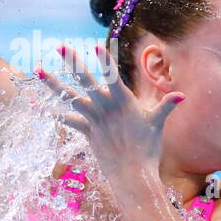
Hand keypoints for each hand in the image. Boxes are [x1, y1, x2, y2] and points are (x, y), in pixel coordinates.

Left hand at [36, 43, 184, 175]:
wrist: (133, 174)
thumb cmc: (148, 148)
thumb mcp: (157, 123)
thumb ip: (165, 106)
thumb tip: (182, 95)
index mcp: (123, 101)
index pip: (112, 76)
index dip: (104, 61)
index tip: (95, 46)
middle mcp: (105, 108)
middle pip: (85, 81)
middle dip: (72, 62)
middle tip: (59, 47)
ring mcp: (93, 120)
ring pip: (69, 97)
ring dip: (52, 83)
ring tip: (38, 70)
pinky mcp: (86, 132)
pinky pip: (67, 120)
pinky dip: (54, 113)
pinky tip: (39, 105)